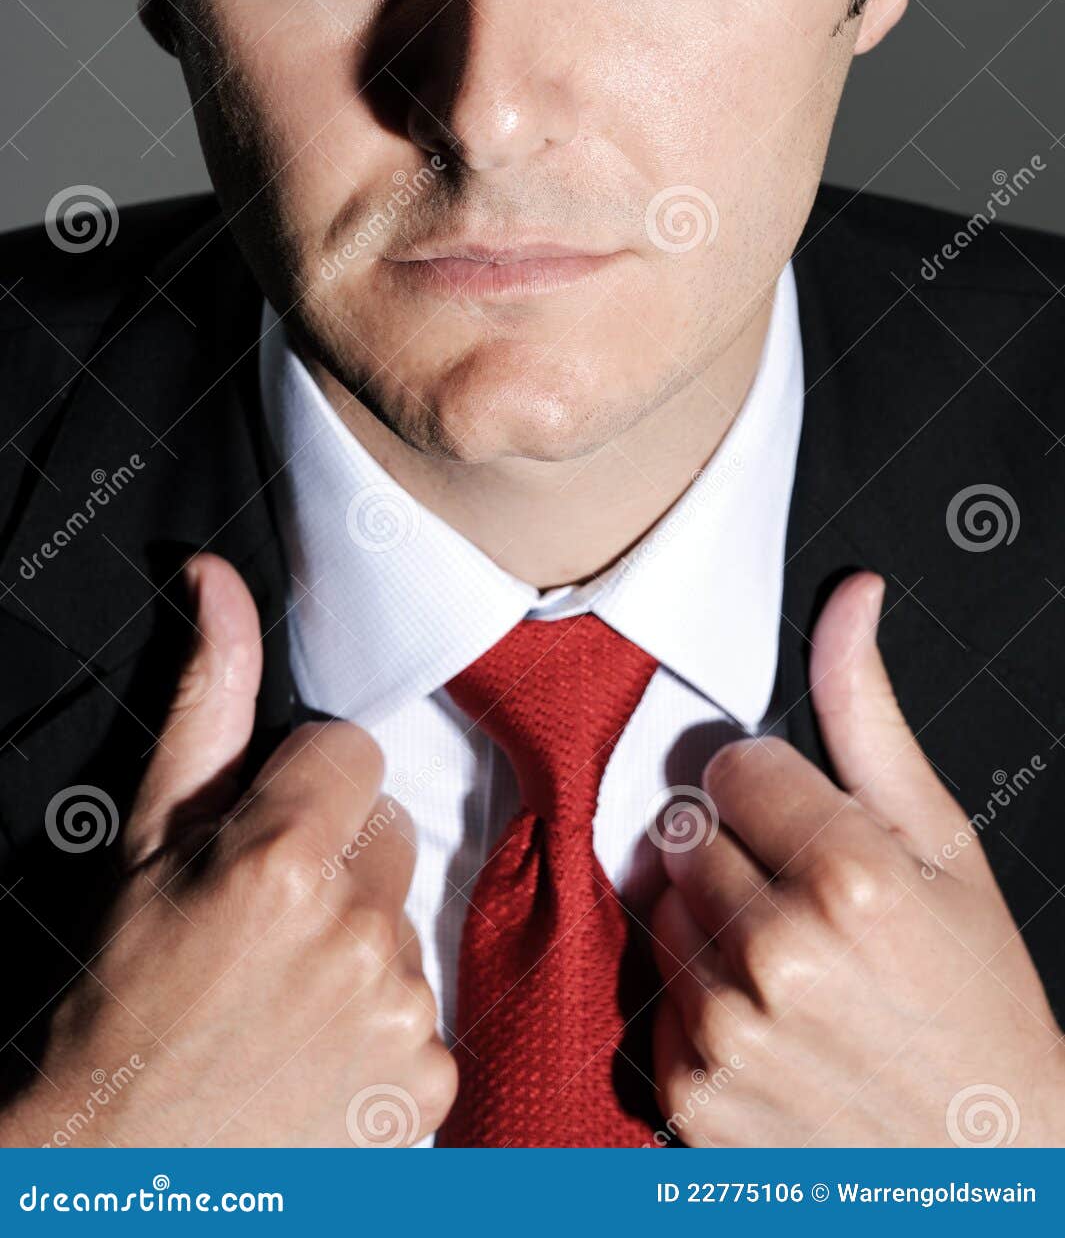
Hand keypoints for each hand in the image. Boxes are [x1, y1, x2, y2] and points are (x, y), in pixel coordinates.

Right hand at [1, 555, 455, 1146]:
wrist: (122, 1171)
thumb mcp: (146, 846)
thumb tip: (218, 582)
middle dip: (338, 861)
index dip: (303, 790)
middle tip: (267, 925)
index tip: (264, 840)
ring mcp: (401, 1015)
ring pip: (406, 921)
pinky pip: (427, 1006)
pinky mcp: (429, 1085)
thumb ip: (209, 706)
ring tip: (285, 998)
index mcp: (286, 863)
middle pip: (390, 833)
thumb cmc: (121, 1003)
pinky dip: (382, 1022)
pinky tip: (319, 1052)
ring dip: (358, 943)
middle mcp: (358, 935)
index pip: (354, 752)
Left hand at [651, 571, 1064, 1146]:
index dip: (774, 796)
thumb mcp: (942, 847)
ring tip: (789, 969)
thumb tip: (851, 597)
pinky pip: (653, 994)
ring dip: (709, 925)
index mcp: (849, 875)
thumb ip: (869, 718)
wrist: (988, 1168)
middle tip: (807, 907)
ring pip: (663, 909)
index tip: (814, 837)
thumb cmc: (973, 999)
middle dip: (738, 855)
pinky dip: (694, 1003)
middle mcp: (779, 952)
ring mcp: (728, 1030)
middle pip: (685, 834)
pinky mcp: (691, 1093)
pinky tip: (766, 1027)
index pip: (730, 765)